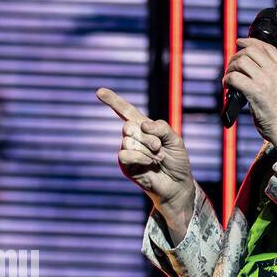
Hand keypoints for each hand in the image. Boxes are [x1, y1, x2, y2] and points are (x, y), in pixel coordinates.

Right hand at [96, 87, 195, 235]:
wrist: (177, 184)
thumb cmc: (176, 161)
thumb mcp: (175, 140)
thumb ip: (161, 128)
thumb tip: (142, 126)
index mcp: (144, 127)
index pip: (126, 111)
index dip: (113, 101)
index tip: (99, 91)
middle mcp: (133, 138)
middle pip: (128, 126)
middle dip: (148, 136)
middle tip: (159, 148)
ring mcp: (128, 152)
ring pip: (127, 141)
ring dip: (147, 150)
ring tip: (157, 158)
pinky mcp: (125, 166)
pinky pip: (125, 154)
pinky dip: (140, 157)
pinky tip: (149, 163)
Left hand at [222, 38, 276, 152]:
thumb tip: (254, 77)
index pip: (267, 47)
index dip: (250, 42)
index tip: (240, 42)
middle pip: (251, 50)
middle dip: (236, 56)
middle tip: (231, 67)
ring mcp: (267, 79)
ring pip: (241, 61)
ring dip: (230, 68)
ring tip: (228, 79)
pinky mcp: (256, 91)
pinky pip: (234, 77)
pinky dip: (227, 80)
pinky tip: (227, 88)